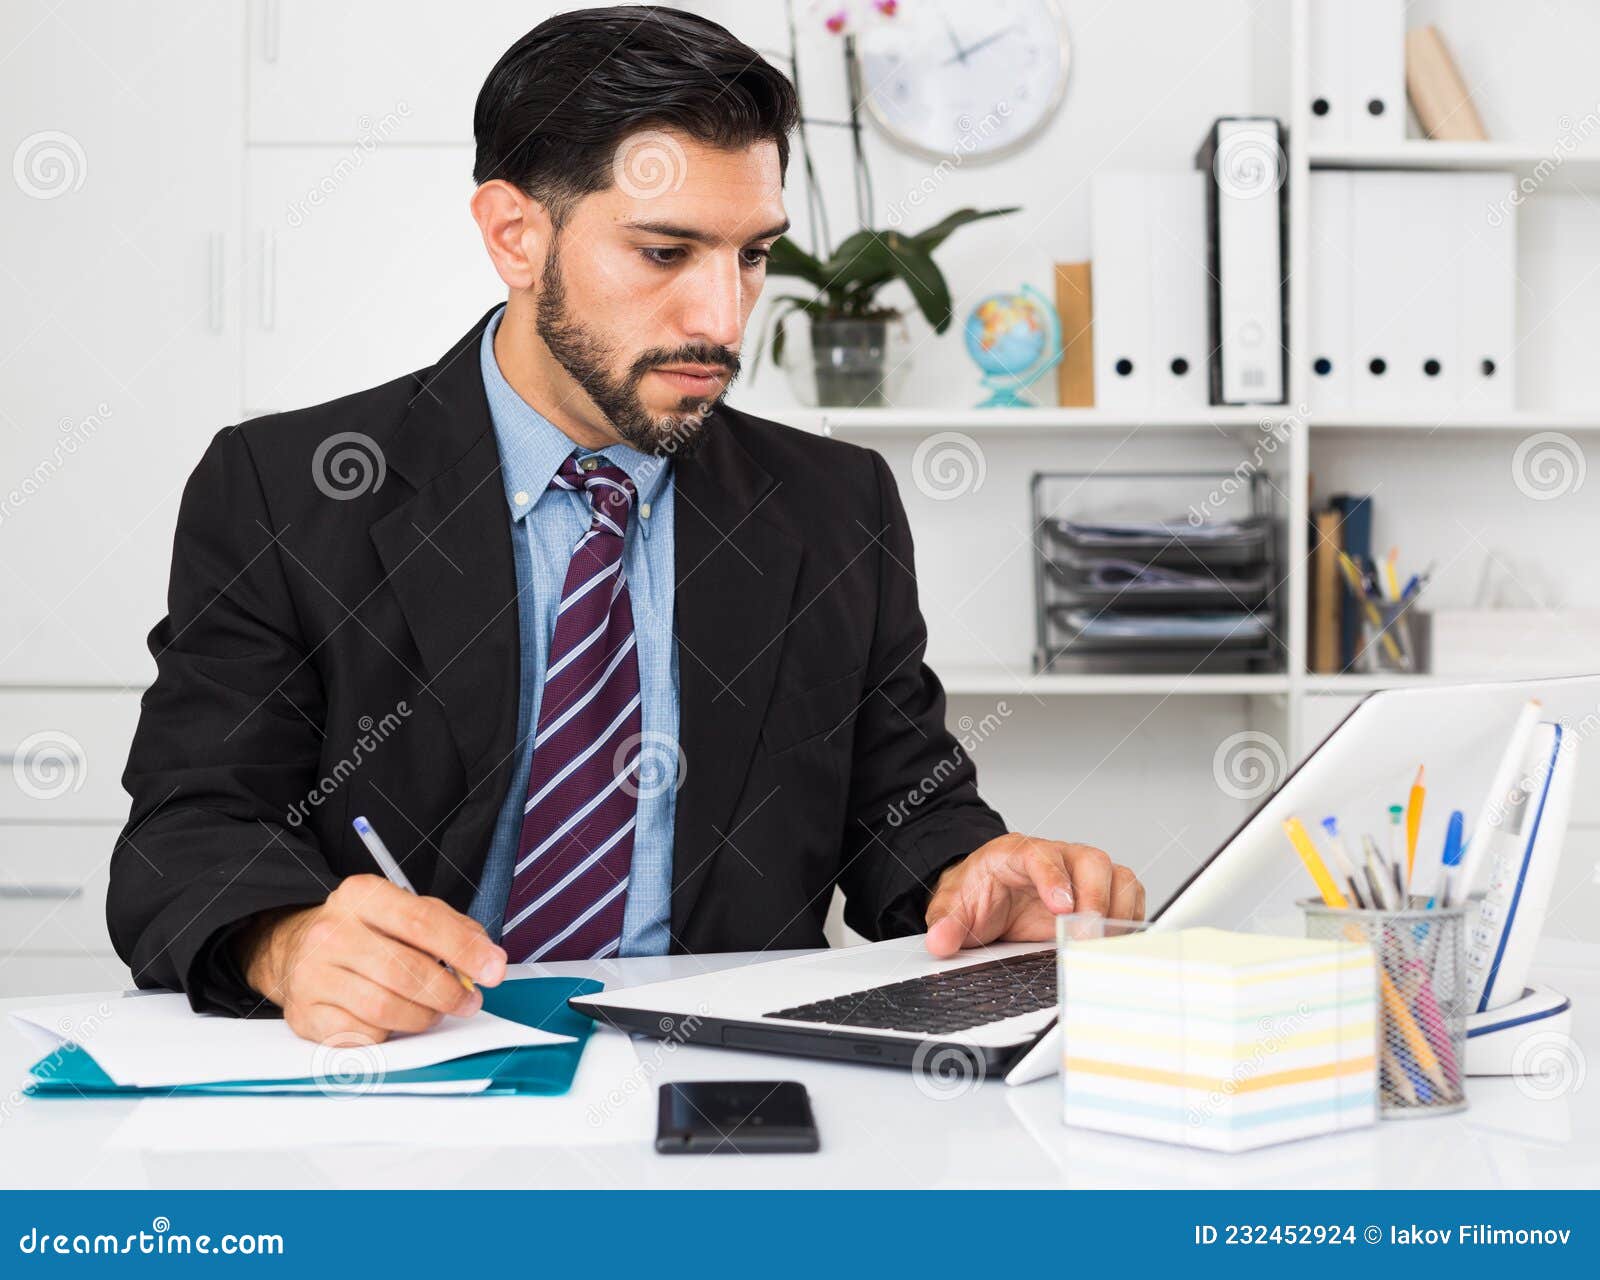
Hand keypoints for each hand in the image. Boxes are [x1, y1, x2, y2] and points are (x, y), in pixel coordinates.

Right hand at [239, 875, 507, 1044]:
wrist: (296, 950)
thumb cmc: (366, 932)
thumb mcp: (406, 911)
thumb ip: (452, 929)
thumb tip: (489, 960)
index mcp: (361, 895)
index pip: (421, 922)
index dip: (464, 949)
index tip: (493, 970)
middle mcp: (331, 932)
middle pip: (404, 970)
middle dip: (448, 992)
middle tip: (468, 1001)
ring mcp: (312, 974)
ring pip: (383, 1007)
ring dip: (422, 1017)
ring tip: (434, 1011)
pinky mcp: (305, 1013)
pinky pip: (361, 1034)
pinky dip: (388, 1033)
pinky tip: (393, 1020)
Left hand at [924, 833, 1143, 957]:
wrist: (986, 894)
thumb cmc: (977, 894)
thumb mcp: (953, 907)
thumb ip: (947, 923)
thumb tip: (940, 941)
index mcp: (1016, 854)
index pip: (1041, 855)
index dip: (1055, 879)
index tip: (1062, 909)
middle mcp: (1056, 858)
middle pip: (1090, 860)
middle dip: (1094, 898)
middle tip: (1086, 936)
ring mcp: (1080, 874)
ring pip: (1115, 875)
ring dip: (1116, 910)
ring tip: (1102, 943)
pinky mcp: (1099, 893)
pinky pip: (1128, 894)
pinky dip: (1129, 917)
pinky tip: (1115, 941)